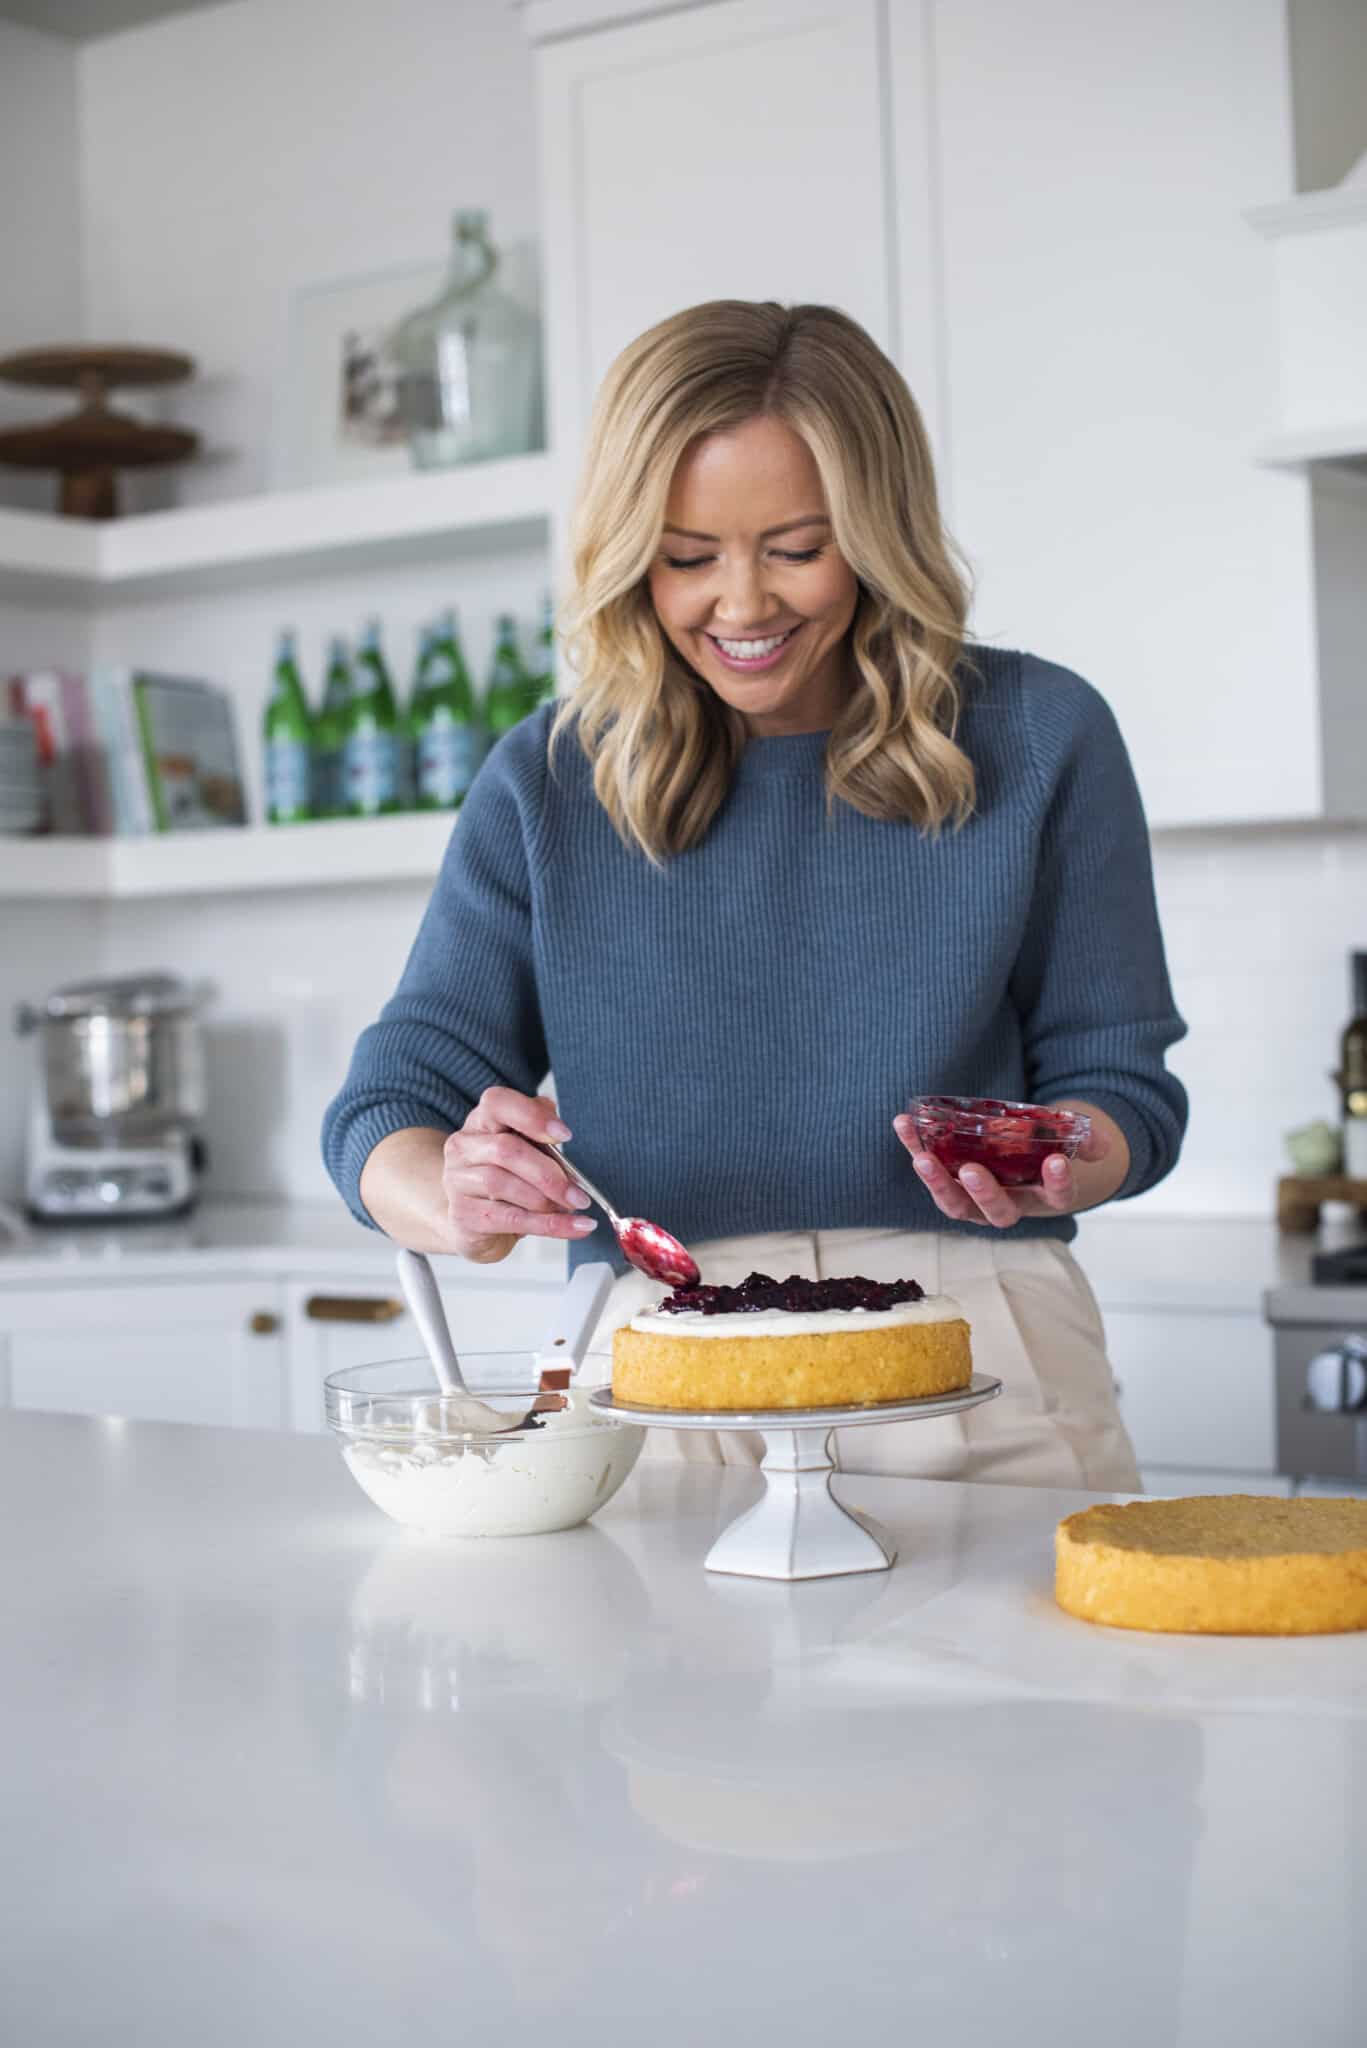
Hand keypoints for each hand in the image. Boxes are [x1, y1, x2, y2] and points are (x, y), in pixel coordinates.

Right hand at [442, 1088, 599, 1262]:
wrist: (475, 1222)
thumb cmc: (508, 1178)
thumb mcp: (527, 1149)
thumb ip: (541, 1134)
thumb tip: (559, 1131)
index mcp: (481, 1121)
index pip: (498, 1103)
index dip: (533, 1116)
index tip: (565, 1135)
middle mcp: (463, 1147)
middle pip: (506, 1150)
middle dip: (549, 1174)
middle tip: (578, 1194)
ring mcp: (458, 1181)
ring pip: (503, 1185)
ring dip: (546, 1201)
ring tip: (571, 1208)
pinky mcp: (463, 1216)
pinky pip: (510, 1219)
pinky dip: (548, 1225)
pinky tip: (572, 1227)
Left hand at [892, 1103, 1122, 1229]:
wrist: (1018, 1162)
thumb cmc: (1043, 1155)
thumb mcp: (1069, 1145)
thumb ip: (1087, 1142)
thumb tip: (1101, 1145)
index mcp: (1041, 1197)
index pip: (1055, 1197)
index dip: (1058, 1183)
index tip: (1058, 1162)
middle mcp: (1006, 1206)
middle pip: (996, 1211)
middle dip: (984, 1193)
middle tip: (974, 1170)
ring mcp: (973, 1199)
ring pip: (954, 1203)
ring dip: (937, 1182)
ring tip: (922, 1158)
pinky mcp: (947, 1181)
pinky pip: (929, 1167)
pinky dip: (915, 1147)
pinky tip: (903, 1124)